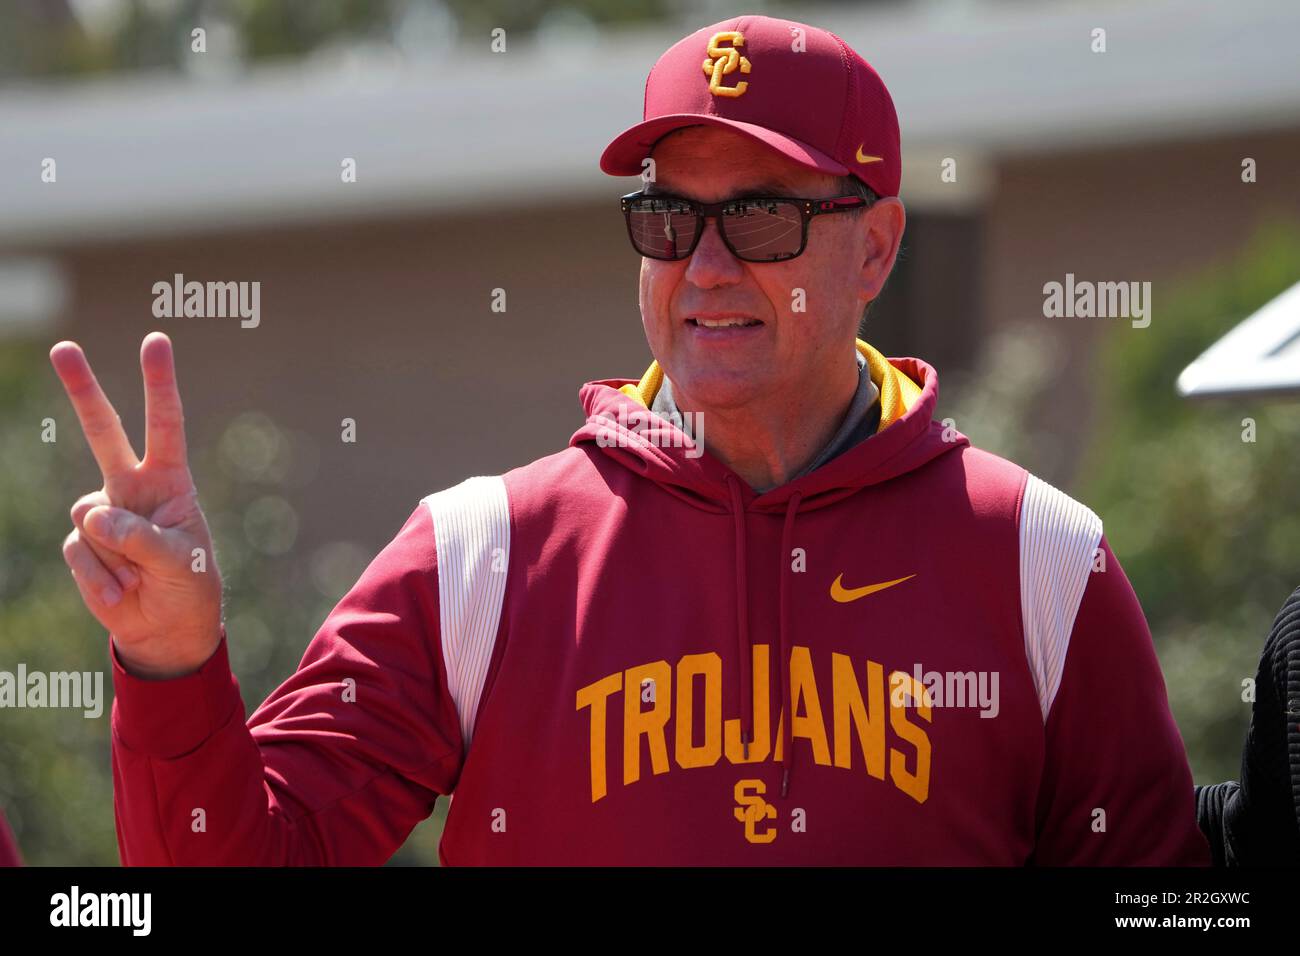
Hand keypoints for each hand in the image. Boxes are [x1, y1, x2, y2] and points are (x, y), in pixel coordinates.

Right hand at [50, 331, 223, 679]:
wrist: (164, 629)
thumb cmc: (187, 586)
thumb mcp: (182, 563)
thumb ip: (144, 538)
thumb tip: (97, 517)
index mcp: (169, 481)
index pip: (164, 424)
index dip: (159, 384)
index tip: (155, 340)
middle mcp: (131, 487)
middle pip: (102, 431)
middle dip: (83, 388)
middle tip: (63, 346)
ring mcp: (102, 513)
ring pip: (92, 517)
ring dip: (119, 555)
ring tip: (142, 574)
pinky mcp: (80, 544)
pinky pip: (82, 553)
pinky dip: (104, 580)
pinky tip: (122, 589)